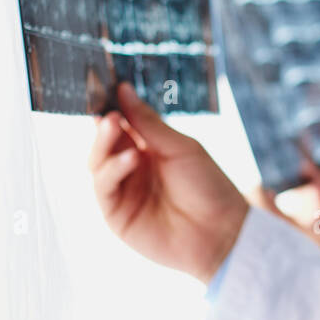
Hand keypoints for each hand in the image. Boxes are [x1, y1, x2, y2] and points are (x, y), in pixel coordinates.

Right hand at [89, 82, 248, 282]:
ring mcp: (122, 192)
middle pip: (104, 143)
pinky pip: (104, 188)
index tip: (106, 87)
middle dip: (104, 126)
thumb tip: (123, 89)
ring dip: (103, 143)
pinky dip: (113, 169)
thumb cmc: (209, 186)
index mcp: (147, 150)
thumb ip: (149, 123)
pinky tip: (131, 158)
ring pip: (97, 163)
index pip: (121, 125)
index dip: (112, 108)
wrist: (223, 231)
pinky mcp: (116, 216)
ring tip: (115, 126)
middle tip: (109, 112)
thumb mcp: (181, 147)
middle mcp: (130, 169)